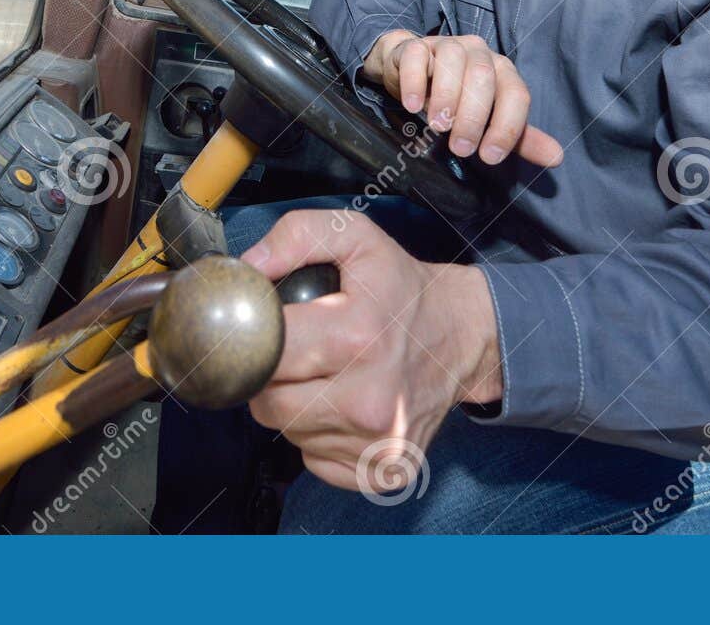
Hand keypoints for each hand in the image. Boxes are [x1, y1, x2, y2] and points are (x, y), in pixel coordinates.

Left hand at [240, 209, 501, 492]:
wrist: (462, 336)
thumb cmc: (400, 287)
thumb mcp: (355, 236)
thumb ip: (294, 237)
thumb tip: (247, 270)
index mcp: (356, 338)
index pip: (262, 353)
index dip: (250, 338)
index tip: (260, 328)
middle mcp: (369, 400)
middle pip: (266, 404)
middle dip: (269, 376)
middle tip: (295, 352)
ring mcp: (379, 444)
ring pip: (288, 433)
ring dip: (293, 405)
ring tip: (324, 374)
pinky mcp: (384, 473)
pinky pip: (314, 460)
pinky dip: (317, 434)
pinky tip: (341, 404)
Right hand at [362, 29, 563, 166]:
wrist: (413, 72)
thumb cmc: (457, 98)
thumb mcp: (490, 119)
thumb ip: (518, 136)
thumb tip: (557, 158)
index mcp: (502, 70)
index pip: (516, 94)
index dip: (507, 127)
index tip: (489, 157)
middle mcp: (479, 53)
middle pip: (483, 78)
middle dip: (473, 117)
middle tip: (460, 149)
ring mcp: (447, 45)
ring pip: (452, 61)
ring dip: (446, 97)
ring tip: (437, 126)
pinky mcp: (416, 47)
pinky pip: (417, 56)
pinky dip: (415, 81)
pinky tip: (414, 105)